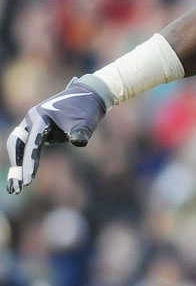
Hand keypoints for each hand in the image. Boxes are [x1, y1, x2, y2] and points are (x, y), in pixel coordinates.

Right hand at [6, 77, 112, 194]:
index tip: (28, 181)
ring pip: (18, 147)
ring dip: (16, 166)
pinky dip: (25, 161)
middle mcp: (31, 120)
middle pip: (16, 145)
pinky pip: (28, 147)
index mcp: (39, 116)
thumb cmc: (87, 109)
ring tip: (15, 188)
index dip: (29, 163)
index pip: (32, 143)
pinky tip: (24, 178)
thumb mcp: (85, 121)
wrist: (90, 96)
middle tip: (16, 189)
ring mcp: (33, 125)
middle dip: (16, 167)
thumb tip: (78, 142)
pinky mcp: (39, 131)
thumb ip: (80, 132)